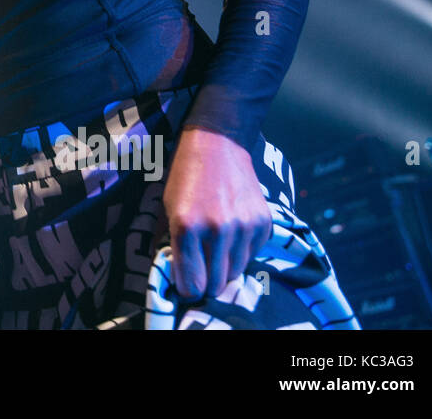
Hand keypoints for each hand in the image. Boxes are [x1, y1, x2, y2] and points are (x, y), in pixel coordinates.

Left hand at [162, 126, 272, 300]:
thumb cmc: (185, 176)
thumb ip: (171, 244)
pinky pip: (251, 255)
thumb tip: (178, 278)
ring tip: (214, 247)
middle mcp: (218, 229)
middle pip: (216, 285)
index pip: (192, 284)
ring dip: (224, 267)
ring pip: (235, 273)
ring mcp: (244, 226)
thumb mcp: (167, 207)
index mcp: (187, 226)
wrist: (218, 143)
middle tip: (200, 269)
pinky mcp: (263, 223)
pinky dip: (241, 251)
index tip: (186, 285)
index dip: (187, 289)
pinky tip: (231, 231)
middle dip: (206, 283)